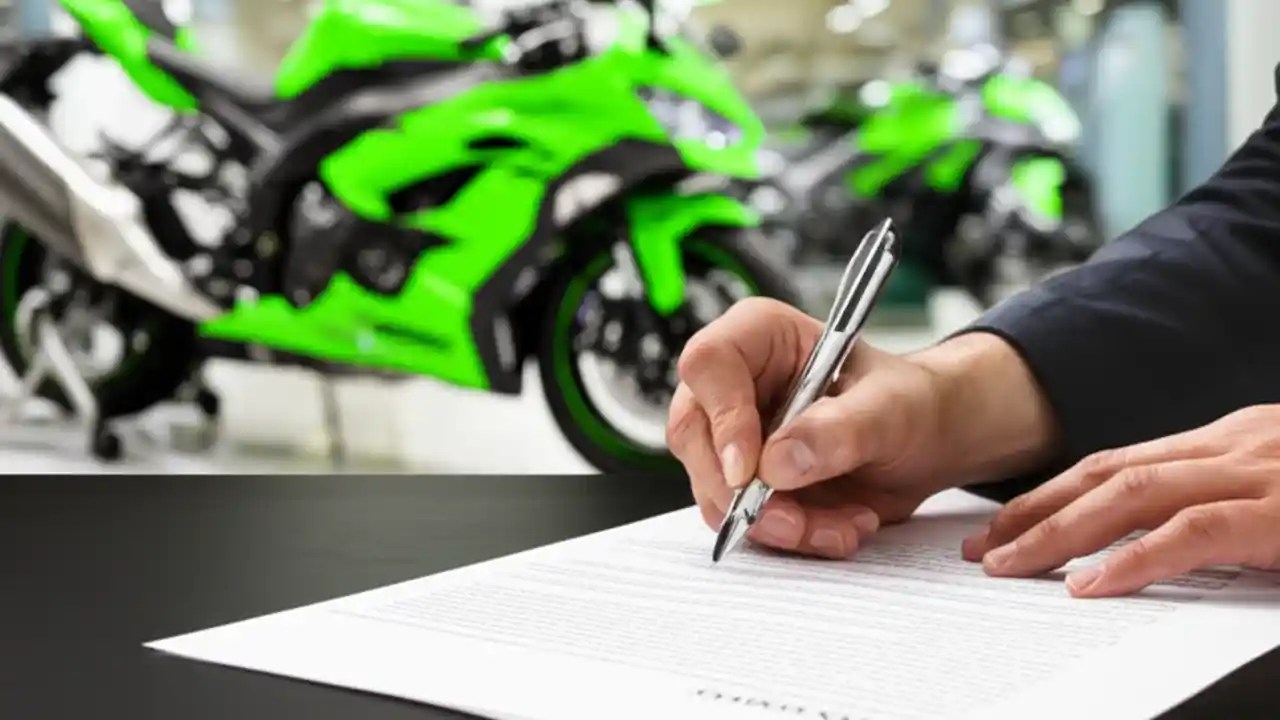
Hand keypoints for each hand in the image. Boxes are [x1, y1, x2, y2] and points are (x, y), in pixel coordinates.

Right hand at [666, 298, 1057, 559]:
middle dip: (742, 492)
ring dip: (775, 523)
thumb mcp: (891, 409)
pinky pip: (741, 519)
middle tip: (795, 521)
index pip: (709, 363)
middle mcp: (736, 383)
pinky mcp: (745, 481)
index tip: (750, 471)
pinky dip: (788, 536)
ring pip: (714, 488)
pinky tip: (836, 528)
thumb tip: (777, 462)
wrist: (928, 442)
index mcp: (762, 336)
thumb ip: (839, 430)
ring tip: (841, 526)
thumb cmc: (911, 403)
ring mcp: (734, 435)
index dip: (722, 418)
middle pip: (694, 434)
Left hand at [963, 405, 1279, 597]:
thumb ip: (1221, 502)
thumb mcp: (1277, 490)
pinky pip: (1195, 531)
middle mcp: (1229, 448)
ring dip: (1060, 530)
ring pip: (1132, 494)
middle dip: (1035, 511)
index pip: (1117, 464)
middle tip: (981, 548)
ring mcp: (1253, 476)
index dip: (1052, 494)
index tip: (1001, 525)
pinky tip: (1090, 583)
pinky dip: (1136, 557)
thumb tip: (1162, 535)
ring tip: (1011, 565)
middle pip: (1107, 475)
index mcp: (1224, 442)